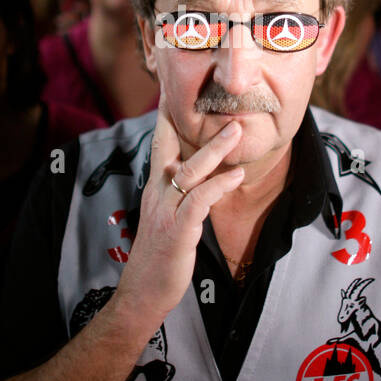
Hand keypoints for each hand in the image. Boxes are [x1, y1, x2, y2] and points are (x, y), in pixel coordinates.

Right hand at [115, 101, 243, 319]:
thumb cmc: (160, 255)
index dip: (166, 115)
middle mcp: (157, 193)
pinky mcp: (178, 230)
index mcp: (155, 187)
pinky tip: (236, 176)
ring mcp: (166, 210)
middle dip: (184, 117)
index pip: (159, 142)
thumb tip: (199, 174)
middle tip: (207, 93)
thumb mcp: (167, 217)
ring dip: (215, 149)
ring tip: (237, 129)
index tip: (174, 88)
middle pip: (168, 145)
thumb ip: (180, 193)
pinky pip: (198, 200)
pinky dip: (218, 185)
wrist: (143, 293)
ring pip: (189, 170)